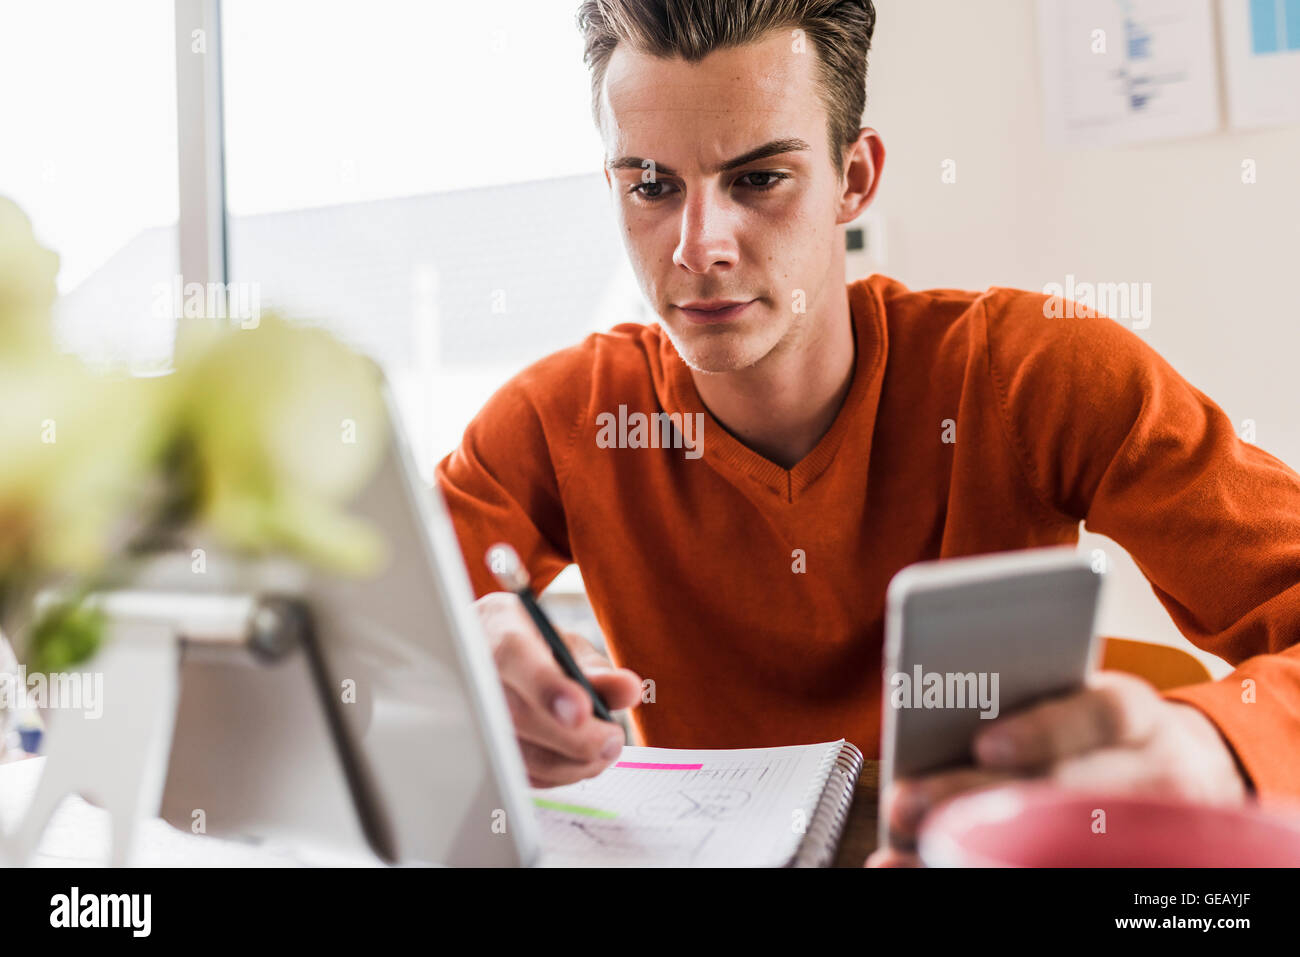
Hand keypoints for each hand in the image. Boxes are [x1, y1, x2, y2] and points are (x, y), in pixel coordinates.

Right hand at [475, 591, 642, 786]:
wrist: (488, 655)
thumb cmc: (533, 647)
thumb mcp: (566, 644)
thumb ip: (596, 668)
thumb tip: (629, 690)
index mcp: (503, 640)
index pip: (516, 659)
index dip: (548, 688)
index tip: (583, 709)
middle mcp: (481, 679)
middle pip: (521, 717)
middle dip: (576, 738)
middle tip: (613, 739)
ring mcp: (478, 719)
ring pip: (522, 754)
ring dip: (574, 763)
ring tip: (605, 750)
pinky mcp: (489, 752)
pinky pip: (525, 775)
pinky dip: (561, 774)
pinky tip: (581, 759)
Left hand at [866, 670, 1249, 866]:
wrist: (1187, 777)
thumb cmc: (1100, 731)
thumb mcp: (1084, 700)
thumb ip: (1027, 701)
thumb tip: (927, 717)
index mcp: (1139, 717)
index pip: (1105, 715)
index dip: (1046, 730)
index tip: (984, 745)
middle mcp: (1153, 777)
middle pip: (1067, 792)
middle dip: (979, 798)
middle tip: (905, 803)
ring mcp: (1148, 831)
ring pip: (1059, 848)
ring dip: (971, 850)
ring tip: (904, 849)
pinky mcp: (1129, 865)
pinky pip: (1054, 873)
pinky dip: (983, 874)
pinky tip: (922, 870)